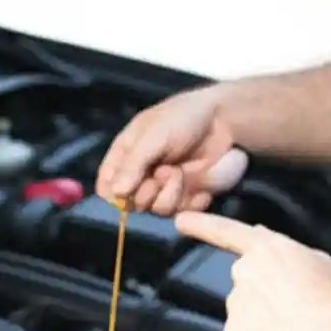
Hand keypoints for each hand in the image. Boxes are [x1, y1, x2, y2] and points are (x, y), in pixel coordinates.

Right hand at [96, 87, 248, 215]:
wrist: (223, 120)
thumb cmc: (183, 118)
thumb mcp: (154, 135)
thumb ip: (134, 163)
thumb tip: (116, 193)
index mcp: (126, 156)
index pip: (107, 185)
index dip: (113, 194)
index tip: (125, 194)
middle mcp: (142, 175)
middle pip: (132, 204)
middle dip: (147, 192)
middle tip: (162, 172)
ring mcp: (165, 187)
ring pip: (157, 210)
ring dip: (170, 194)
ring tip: (180, 172)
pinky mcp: (187, 195)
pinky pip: (183, 212)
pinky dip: (191, 201)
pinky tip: (198, 185)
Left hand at [174, 211, 330, 330]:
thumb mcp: (317, 259)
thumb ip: (284, 249)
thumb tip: (263, 238)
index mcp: (265, 249)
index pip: (226, 232)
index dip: (202, 225)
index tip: (181, 221)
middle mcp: (243, 272)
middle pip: (245, 281)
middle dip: (262, 293)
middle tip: (291, 307)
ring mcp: (236, 303)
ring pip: (245, 311)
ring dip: (262, 318)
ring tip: (292, 326)